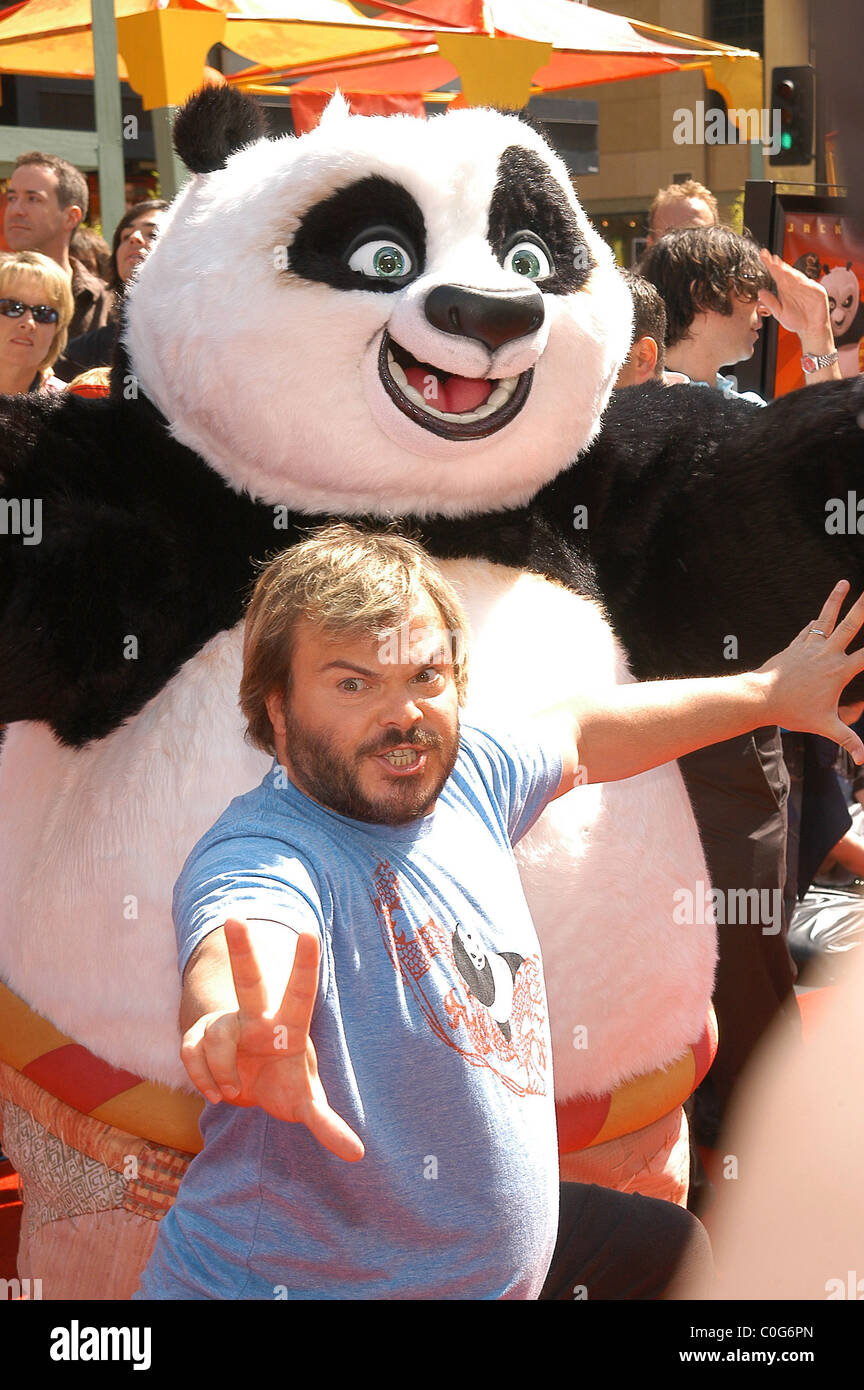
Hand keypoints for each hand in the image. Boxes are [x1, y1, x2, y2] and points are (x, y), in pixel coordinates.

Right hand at [181, 918, 363, 1161]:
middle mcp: (257, 1016)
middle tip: (234, 919)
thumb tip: (358, 1154)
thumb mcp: (305, 1104)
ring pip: (215, 1042)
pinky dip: (201, 1079)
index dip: (305, 965)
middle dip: (242, 950)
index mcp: (288, 1025)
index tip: (309, 933)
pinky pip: (191, 1053)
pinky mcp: (200, 1035)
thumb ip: (327, 1124)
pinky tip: (215, 1092)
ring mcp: (227, 1022)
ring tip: (234, 1094)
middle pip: (249, 981)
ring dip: (221, 1076)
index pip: (301, 992)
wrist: (247, 1083)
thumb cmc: (284, 1082)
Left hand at [757, 249, 835, 356]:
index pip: (777, 274)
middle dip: (779, 265)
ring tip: (781, 267)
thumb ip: (771, 302)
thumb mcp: (779, 313)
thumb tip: (760, 292)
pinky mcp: (817, 292)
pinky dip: (804, 283)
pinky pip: (811, 286)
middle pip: (786, 272)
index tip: (763, 256)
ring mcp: (807, 287)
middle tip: (770, 258)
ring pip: (798, 277)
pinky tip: (796, 279)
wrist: (810, 330)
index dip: (771, 265)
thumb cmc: (796, 321)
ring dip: (789, 272)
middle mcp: (795, 285)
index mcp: (785, 289)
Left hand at [759, 581, 863, 760]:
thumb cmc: (792, 712)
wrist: (760, 697)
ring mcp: (810, 646)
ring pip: (827, 618)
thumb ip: (847, 740)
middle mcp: (827, 653)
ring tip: (844, 582)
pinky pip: (809, 630)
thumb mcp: (824, 726)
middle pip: (851, 625)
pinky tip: (820, 616)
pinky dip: (816, 622)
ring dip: (836, 599)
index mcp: (839, 670)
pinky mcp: (795, 645)